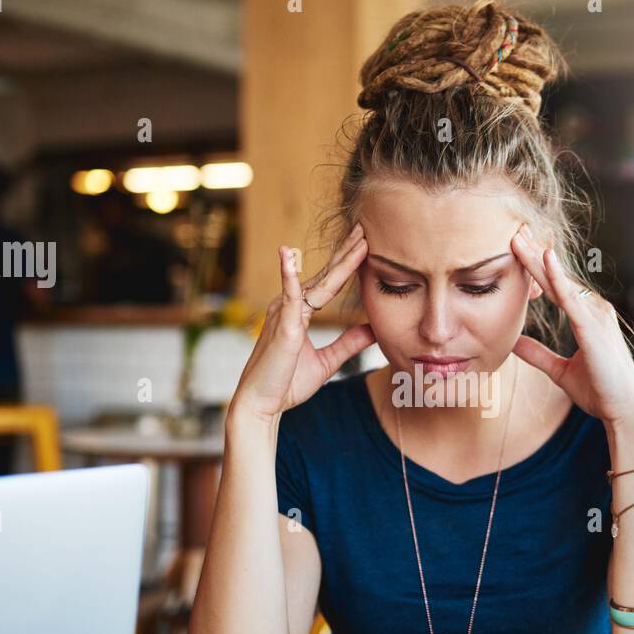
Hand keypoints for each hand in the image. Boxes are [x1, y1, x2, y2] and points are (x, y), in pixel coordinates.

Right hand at [229, 224, 372, 423]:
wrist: (261, 405)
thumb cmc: (286, 384)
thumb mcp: (326, 361)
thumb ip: (348, 344)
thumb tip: (373, 329)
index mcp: (300, 313)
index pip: (329, 283)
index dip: (347, 263)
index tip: (365, 244)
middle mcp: (290, 307)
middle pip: (325, 276)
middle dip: (346, 252)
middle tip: (364, 228)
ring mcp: (285, 314)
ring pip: (316, 283)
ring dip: (337, 261)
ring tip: (354, 238)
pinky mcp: (282, 326)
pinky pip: (288, 297)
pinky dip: (289, 275)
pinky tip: (290, 255)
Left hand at [510, 223, 633, 427]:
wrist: (624, 412)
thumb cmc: (600, 391)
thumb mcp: (560, 371)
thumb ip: (538, 355)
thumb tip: (513, 344)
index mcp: (586, 318)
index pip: (556, 287)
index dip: (536, 267)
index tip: (518, 247)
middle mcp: (594, 311)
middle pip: (558, 278)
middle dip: (535, 254)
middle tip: (515, 230)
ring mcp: (596, 317)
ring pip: (561, 283)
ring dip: (539, 260)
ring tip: (519, 238)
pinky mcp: (594, 329)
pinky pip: (572, 299)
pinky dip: (559, 278)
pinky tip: (545, 259)